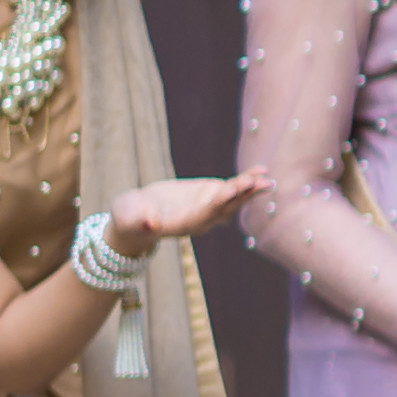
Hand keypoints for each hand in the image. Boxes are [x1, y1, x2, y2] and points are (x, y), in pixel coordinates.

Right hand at [106, 170, 259, 257]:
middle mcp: (202, 219)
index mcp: (184, 224)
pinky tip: (261, 171)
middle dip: (242, 195)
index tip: (230, 189)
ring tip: (267, 179)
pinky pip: (233, 189)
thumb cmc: (129, 216)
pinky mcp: (210, 196)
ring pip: (234, 200)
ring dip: (250, 189)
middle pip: (225, 208)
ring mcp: (209, 208)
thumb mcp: (129, 218)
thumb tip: (150, 224)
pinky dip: (247, 181)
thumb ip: (140, 222)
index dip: (218, 202)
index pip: (204, 214)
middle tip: (259, 183)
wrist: (136, 213)